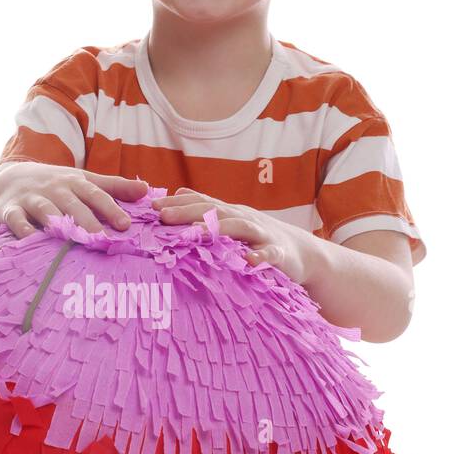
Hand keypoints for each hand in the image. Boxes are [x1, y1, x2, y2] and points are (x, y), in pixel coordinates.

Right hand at [0, 162, 148, 237]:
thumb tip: (147, 190)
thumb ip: (114, 186)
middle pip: (72, 205)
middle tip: (102, 241)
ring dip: (57, 223)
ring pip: (45, 211)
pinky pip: (16, 220)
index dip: (110, 208)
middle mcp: (54, 189)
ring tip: (69, 239)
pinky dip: (22, 230)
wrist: (11, 178)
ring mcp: (31, 199)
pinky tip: (31, 241)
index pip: (95, 194)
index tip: (125, 225)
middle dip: (87, 222)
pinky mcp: (10, 210)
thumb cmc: (56, 184)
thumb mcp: (83, 180)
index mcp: (74, 182)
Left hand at [151, 186, 316, 286]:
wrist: (303, 252)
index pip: (201, 202)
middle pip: (214, 211)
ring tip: (194, 232)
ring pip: (239, 228)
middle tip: (162, 216)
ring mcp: (262, 235)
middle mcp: (244, 218)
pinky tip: (249, 262)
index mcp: (230, 213)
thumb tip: (178, 191)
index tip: (150, 206)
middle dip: (188, 212)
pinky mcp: (279, 254)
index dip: (177, 203)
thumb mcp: (232, 219)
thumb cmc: (260, 237)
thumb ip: (207, 207)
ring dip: (217, 229)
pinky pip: (270, 255)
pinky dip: (260, 257)